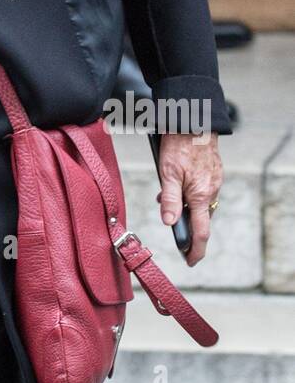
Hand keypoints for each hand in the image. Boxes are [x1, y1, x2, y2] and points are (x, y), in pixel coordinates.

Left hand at [155, 131, 221, 266]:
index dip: (195, 250)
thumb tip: (170, 222)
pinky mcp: (214, 172)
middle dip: (184, 220)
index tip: (190, 261)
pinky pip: (203, 189)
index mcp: (201, 195)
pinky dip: (190, 191)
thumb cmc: (179, 145)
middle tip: (168, 213)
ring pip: (200, 202)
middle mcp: (211, 190)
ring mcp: (215, 181)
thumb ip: (169, 199)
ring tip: (167, 192)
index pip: (200, 232)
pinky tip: (179, 180)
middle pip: (200, 217)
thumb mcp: (167, 173)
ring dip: (185, 203)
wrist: (194, 120)